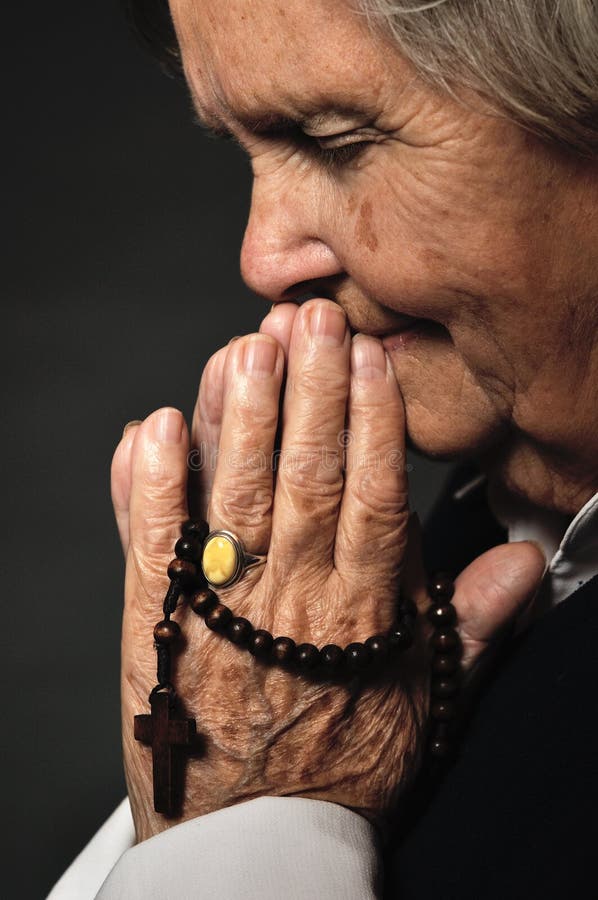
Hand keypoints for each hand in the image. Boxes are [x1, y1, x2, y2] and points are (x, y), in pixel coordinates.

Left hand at [111, 299, 544, 841]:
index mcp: (359, 610)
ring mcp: (221, 604)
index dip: (371, 426)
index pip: (371, 499)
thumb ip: (469, 627)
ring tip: (247, 348)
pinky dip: (150, 484)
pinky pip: (153, 543)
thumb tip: (518, 566)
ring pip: (234, 496)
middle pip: (303, 480)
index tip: (369, 362)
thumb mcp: (424, 701)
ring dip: (240, 417)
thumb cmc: (337, 760)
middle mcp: (292, 596)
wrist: (251, 831)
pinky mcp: (161, 616)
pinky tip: (156, 425)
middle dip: (308, 394)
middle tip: (310, 322)